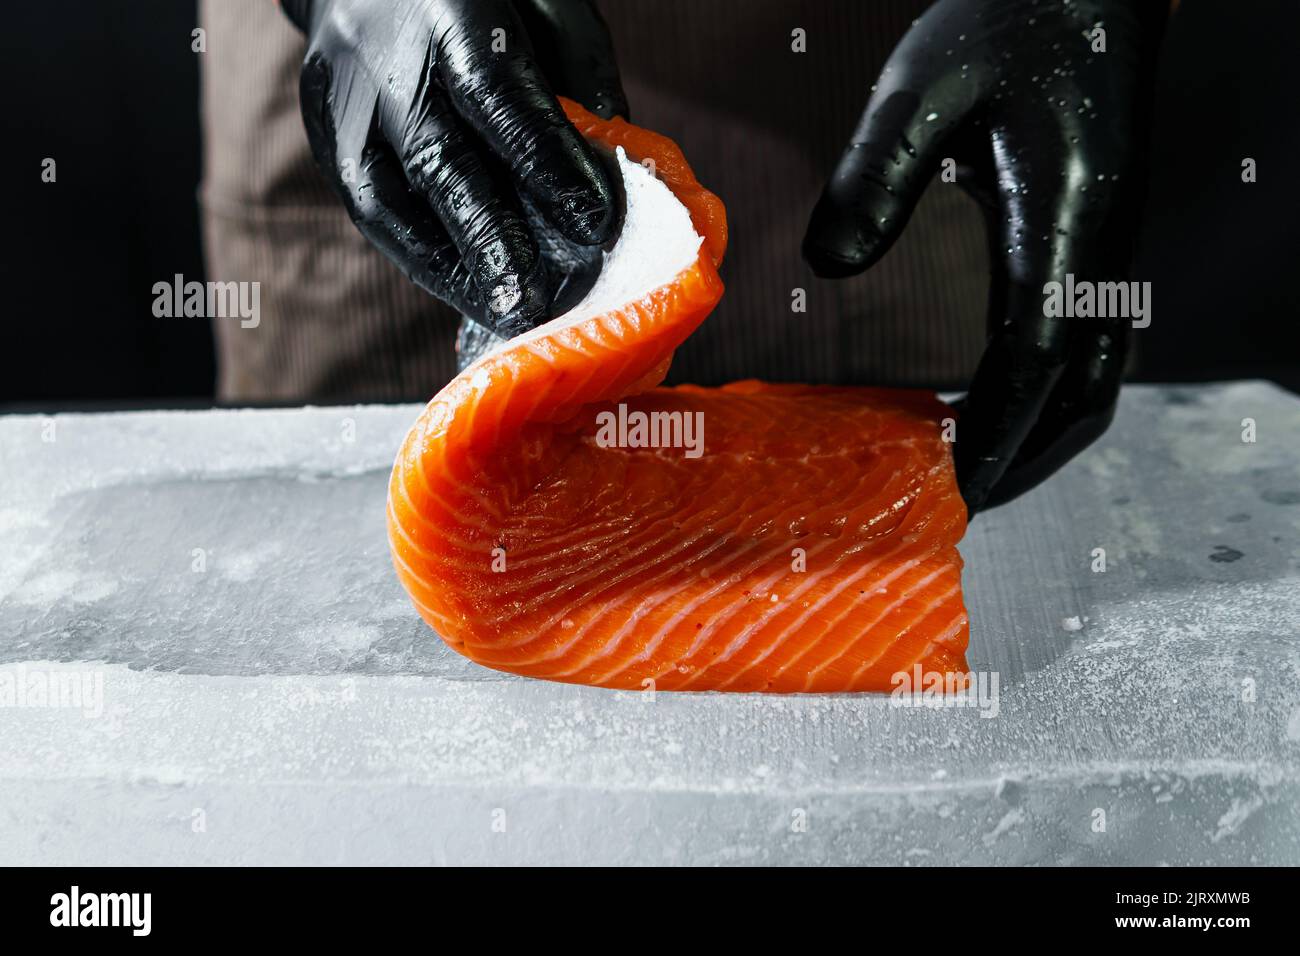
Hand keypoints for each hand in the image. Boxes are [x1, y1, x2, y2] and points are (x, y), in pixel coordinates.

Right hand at [280, 0, 626, 336]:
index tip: (594, 222)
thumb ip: (581, 72)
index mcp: (448, 8)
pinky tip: (462, 287)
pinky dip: (415, 254)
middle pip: (436, 159)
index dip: (545, 162)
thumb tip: (611, 166)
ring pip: (384, 198)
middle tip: (534, 302)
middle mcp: (383, 57)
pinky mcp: (320, 124)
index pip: (497, 94)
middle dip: (490, 239)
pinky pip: (365, 204)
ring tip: (500, 313)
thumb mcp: (547, 2)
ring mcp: (340, 96)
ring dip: (446, 267)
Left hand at [803, 0, 1168, 512]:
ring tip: (980, 470)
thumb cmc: (1011, 24)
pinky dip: (1047, 394)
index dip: (998, 431)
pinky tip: (994, 402)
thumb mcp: (922, 87)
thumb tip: (829, 264)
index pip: (1037, 358)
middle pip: (1086, 393)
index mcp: (1064, 220)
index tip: (956, 485)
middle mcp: (1101, 250)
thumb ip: (875, 173)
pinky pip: (1086, 345)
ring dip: (1045, 436)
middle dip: (1029, 458)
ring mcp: (1108, 252)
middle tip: (966, 501)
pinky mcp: (1097, 246)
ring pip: (1098, 377)